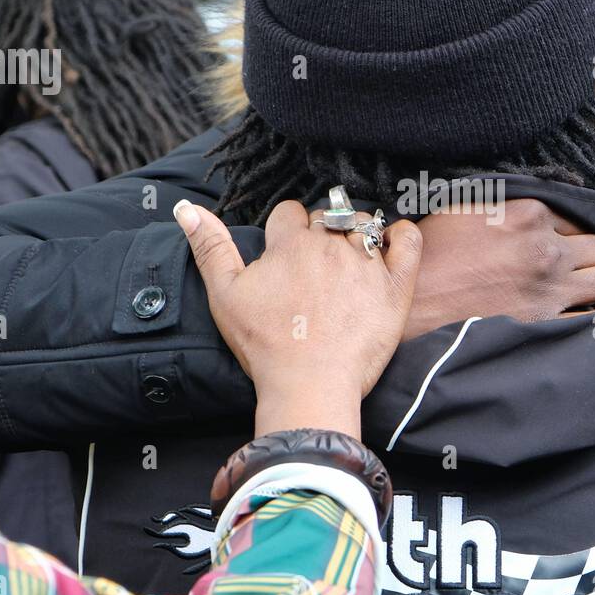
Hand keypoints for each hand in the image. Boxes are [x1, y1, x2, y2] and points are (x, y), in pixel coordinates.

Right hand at [175, 199, 421, 437]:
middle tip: (318, 269)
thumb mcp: (224, 295)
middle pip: (327, 217)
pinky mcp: (395, 286)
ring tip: (350, 262)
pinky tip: (390, 247)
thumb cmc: (264, 346)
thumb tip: (186, 208)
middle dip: (322, 234)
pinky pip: (408, 240)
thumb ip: (209, 248)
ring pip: (364, 224)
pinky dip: (402, 235)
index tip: (287, 256)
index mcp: (289, 245)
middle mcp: (329, 245)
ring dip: (357, 234)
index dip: (287, 231)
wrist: (309, 386)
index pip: (289, 212)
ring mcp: (365, 263)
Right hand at [403, 199, 594, 338]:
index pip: (577, 218)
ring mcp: (551, 287)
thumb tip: (520, 208)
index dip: (567, 233)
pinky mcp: (548, 322)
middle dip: (591, 257)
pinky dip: (593, 315)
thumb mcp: (460, 211)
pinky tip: (579, 315)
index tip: (556, 245)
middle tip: (573, 268)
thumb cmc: (427, 260)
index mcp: (527, 213)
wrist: (411, 309)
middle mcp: (546, 247)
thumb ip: (501, 204)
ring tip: (581, 290)